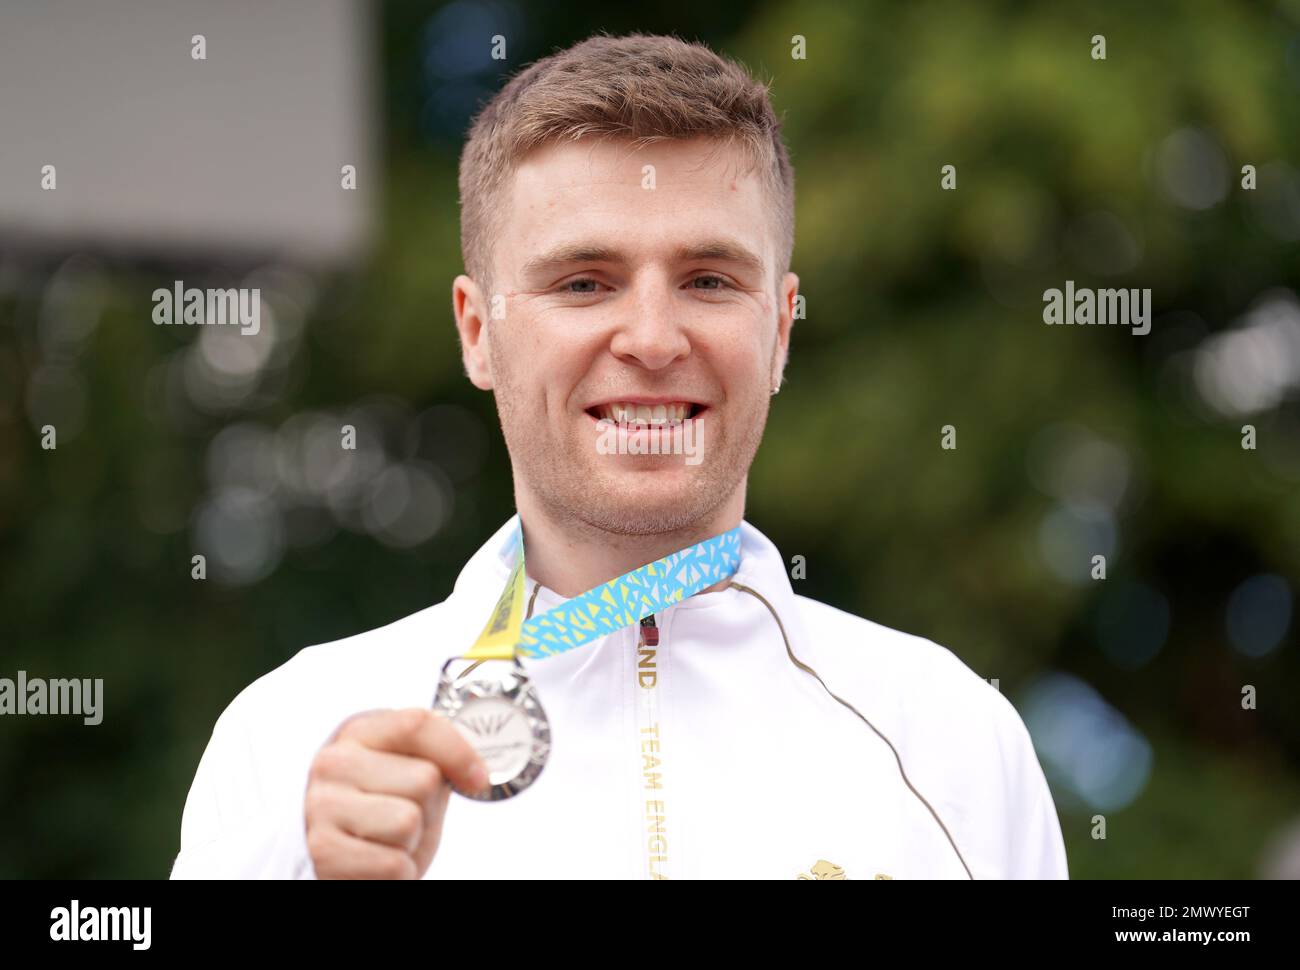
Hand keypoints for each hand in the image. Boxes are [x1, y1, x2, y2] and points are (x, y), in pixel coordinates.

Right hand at [304, 708, 488, 878]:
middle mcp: (332, 763)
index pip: (417, 725)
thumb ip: (438, 758)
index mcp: (358, 733)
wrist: (347, 864)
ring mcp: (321, 806)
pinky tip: (376, 863)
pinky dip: (398, 873)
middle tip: (403, 818)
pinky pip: (394, 864)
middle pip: (424, 779)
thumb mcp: (411, 776)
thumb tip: (477, 774)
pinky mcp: (323, 852)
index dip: (459, 752)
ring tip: (388, 841)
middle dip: (427, 809)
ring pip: (408, 821)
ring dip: (410, 843)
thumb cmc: (386, 814)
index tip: (478, 780)